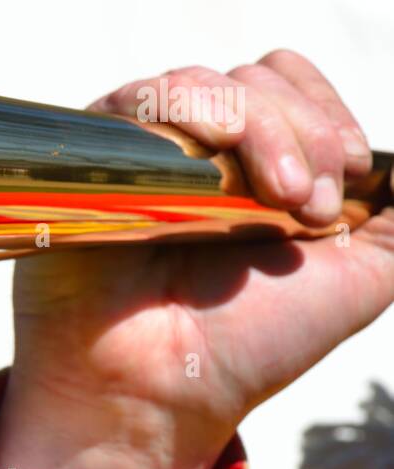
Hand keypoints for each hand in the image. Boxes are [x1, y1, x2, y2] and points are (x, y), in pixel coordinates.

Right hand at [0, 50, 393, 468]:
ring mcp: (150, 151)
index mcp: (258, 165)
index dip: (328, 113)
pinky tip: (217, 169)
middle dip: (306, 131)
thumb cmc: (252, 343)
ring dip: (263, 128)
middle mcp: (203, 152)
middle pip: (260, 78)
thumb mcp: (367, 275)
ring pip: (213, 83)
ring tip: (278, 204)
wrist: (163, 389)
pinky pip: (148, 98)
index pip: (292, 82)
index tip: (348, 175)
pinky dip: (198, 115)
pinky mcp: (102, 154)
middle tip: (311, 209)